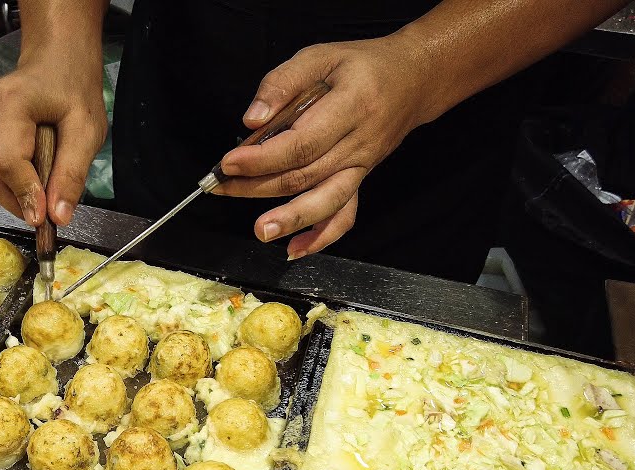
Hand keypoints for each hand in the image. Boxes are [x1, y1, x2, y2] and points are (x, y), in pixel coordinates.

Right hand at [0, 56, 106, 226]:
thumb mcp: (87, 131)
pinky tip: (4, 182)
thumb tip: (57, 216)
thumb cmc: (73, 89)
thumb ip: (71, 174)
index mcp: (11, 102)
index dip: (24, 195)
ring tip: (24, 192)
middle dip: (15, 202)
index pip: (6, 162)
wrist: (55, 62)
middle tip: (42, 208)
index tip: (43, 218)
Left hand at [216, 34, 434, 258]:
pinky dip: (322, 237)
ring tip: (261, 231)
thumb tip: (252, 120)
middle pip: (306, 174)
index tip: (229, 162)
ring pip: (326, 200)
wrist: (413, 80)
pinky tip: (296, 249)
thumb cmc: (361, 66)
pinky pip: (346, 214)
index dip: (263, 157)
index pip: (301, 142)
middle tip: (221, 189)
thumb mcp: (320, 55)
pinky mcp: (360, 179)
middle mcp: (359, 143)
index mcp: (351, 106)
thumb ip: (282, 83)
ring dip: (291, 220)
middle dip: (258, 186)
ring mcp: (362, 166)